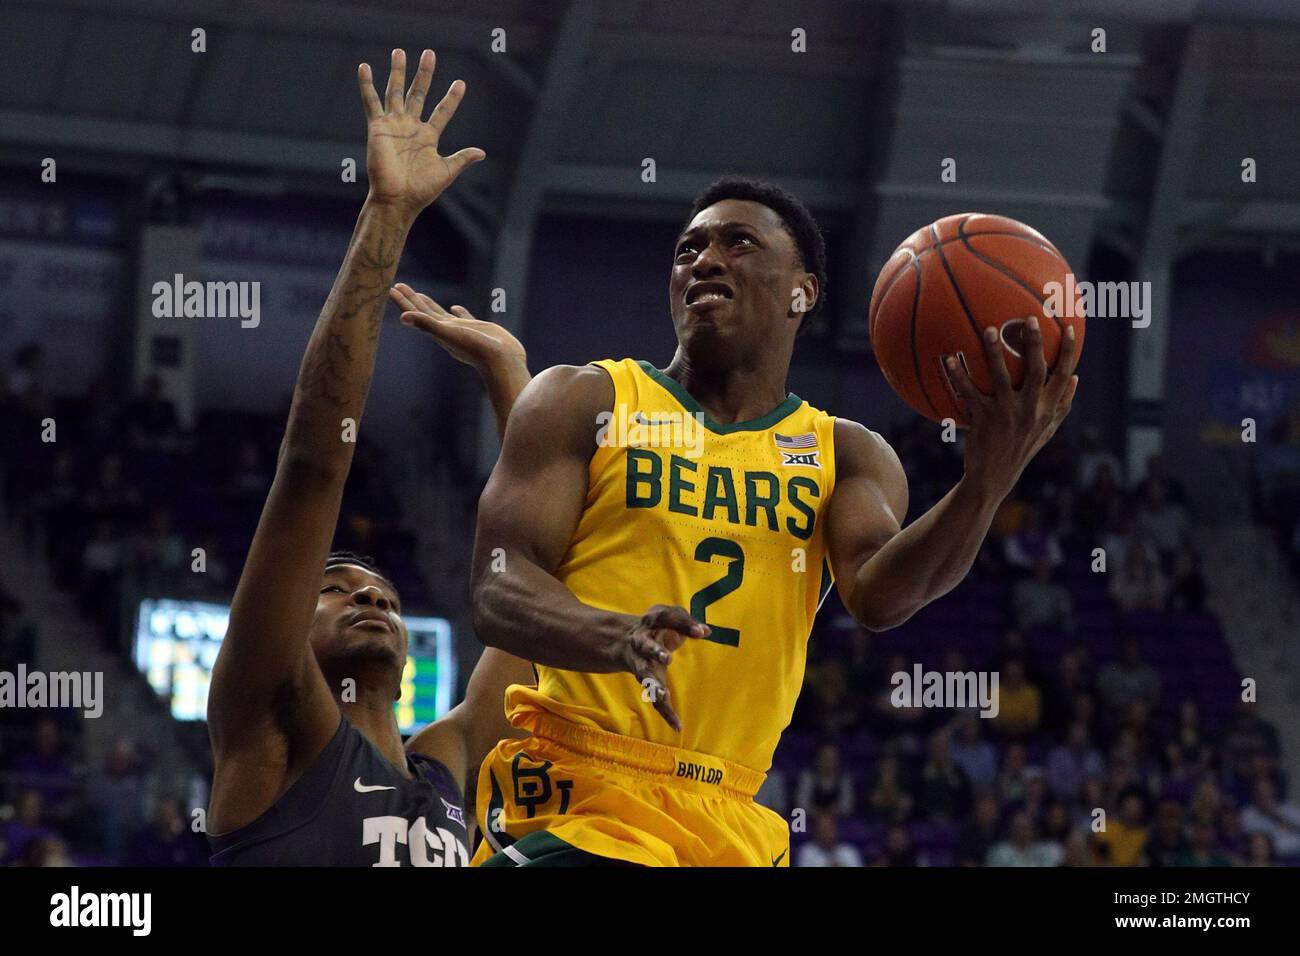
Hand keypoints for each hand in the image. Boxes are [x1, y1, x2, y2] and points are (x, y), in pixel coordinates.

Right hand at [358, 49, 484, 217]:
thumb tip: (482, 153)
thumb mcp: (446, 171)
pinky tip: (365, 67)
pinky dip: (367, 85)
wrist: (397, 199)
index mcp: (428, 137)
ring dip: (398, 72)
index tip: (461, 83)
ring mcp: (394, 125)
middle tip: (430, 53)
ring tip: (399, 52)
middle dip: (424, 74)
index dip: (452, 98)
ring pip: (396, 92)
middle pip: (419, 93)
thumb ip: (462, 158)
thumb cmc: (421, 190)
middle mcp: (411, 127)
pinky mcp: (377, 127)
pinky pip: (371, 102)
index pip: (442, 111)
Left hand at [389, 283, 525, 371]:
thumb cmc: (475, 348)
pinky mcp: (476, 329)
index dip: (404, 302)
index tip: (392, 288)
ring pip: (440, 314)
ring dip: (429, 304)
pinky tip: (455, 307)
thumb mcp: (449, 333)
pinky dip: (458, 311)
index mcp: (438, 331)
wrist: (501, 361)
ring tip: (420, 294)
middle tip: (399, 285)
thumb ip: (426, 324)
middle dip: (411, 299)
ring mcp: (461, 330)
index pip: (416, 313)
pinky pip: (463, 317)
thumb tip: (402, 318)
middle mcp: (447, 330)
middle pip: (424, 312)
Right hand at [619, 604, 709, 731]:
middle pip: (646, 647)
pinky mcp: (647, 682)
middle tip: (668, 658)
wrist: (626, 639)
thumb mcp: (670, 615)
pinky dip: (665, 713)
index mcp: (649, 623)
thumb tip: (706, 632)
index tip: (701, 632)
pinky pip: (654, 699)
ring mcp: (641, 664)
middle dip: (655, 652)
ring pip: (644, 675)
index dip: (683, 624)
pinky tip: (678, 725)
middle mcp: (641, 643)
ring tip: (663, 694)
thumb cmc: (657, 626)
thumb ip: (687, 622)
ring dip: (653, 684)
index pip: (665, 618)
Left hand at [944, 315, 1078, 497]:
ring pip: (1001, 377)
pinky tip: (949, 360)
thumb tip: (1076, 377)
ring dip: (994, 352)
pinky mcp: (983, 419)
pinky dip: (958, 376)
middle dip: (1034, 343)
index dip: (1068, 351)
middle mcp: (1030, 410)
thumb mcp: (1047, 430)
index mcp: (1048, 410)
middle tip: (1030, 318)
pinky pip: (970, 393)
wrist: (994, 477)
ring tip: (988, 330)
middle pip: (1037, 371)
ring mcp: (1006, 414)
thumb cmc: (1021, 449)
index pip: (1064, 375)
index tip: (1068, 326)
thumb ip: (1062, 405)